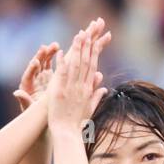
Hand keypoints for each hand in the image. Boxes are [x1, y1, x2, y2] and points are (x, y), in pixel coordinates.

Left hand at [13, 43, 59, 109]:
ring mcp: (41, 76)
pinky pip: (50, 64)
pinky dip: (54, 56)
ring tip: (56, 45)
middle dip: (40, 56)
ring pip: (43, 62)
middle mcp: (33, 79)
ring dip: (48, 53)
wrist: (45, 116)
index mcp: (27, 86)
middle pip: (35, 65)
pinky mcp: (48, 76)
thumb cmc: (36, 115)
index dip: (31, 69)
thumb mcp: (30, 109)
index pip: (28, 75)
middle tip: (45, 48)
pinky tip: (60, 49)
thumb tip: (16, 93)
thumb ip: (24, 100)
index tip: (35, 62)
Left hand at [46, 18, 110, 133]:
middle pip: (86, 61)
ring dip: (77, 49)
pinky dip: (61, 63)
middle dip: (88, 44)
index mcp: (88, 89)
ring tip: (78, 35)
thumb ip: (97, 95)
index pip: (92, 66)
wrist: (68, 134)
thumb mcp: (90, 108)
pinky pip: (61, 75)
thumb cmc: (77, 124)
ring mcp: (71, 89)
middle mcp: (81, 87)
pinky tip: (61, 52)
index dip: (94, 51)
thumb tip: (104, 87)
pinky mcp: (60, 92)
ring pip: (75, 65)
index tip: (95, 39)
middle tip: (89, 29)